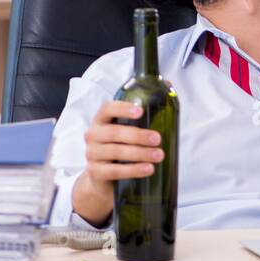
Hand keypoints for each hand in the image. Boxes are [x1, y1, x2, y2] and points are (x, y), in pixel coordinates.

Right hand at [71, 100, 163, 226]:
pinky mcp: (95, 173)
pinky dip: (133, 170)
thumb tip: (168, 84)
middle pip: (114, 132)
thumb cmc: (121, 147)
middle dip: (138, 136)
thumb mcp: (129, 129)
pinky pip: (114, 171)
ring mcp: (92, 154)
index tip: (140, 111)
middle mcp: (93, 135)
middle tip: (158, 139)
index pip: (107, 109)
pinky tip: (148, 169)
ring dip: (140, 154)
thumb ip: (147, 110)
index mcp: (101, 120)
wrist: (104, 177)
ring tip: (159, 155)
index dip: (122, 108)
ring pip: (116, 152)